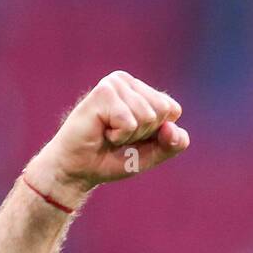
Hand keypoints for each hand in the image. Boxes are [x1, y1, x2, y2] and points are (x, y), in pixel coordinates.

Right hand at [24, 70, 188, 205]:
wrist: (79, 170)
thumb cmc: (113, 157)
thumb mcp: (153, 153)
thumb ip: (173, 143)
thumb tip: (172, 127)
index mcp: (141, 90)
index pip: (172, 109)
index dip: (158, 133)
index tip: (134, 137)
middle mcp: (127, 82)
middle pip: (162, 111)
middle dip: (144, 133)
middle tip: (120, 136)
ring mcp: (114, 84)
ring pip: (147, 116)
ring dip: (129, 135)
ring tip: (109, 134)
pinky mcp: (103, 92)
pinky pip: (129, 122)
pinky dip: (118, 136)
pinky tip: (102, 132)